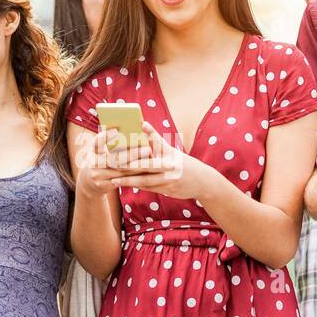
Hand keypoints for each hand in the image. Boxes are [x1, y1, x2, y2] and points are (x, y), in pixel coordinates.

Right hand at [75, 127, 151, 200]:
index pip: (96, 142)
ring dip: (138, 165)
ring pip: (121, 171)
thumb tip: (126, 130)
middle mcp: (92, 163)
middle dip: (132, 154)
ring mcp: (97, 176)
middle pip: (114, 159)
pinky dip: (135, 175)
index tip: (116, 130)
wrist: (88, 183)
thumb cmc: (98, 161)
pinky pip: (122, 181)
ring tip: (150, 160)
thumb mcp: (99, 151)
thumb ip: (108, 142)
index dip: (105, 137)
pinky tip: (146, 170)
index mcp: (91, 151)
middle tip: (148, 149)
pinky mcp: (103, 185)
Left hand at [104, 120, 219, 201]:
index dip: (144, 139)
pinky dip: (135, 186)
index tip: (129, 135)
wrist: (203, 182)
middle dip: (128, 165)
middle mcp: (170, 167)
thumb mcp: (173, 151)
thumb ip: (157, 142)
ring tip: (113, 179)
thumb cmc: (184, 163)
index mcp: (171, 154)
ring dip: (128, 180)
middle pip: (146, 165)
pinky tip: (124, 185)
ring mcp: (169, 180)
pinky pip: (148, 188)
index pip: (156, 143)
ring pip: (145, 180)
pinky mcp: (168, 190)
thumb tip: (142, 126)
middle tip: (113, 163)